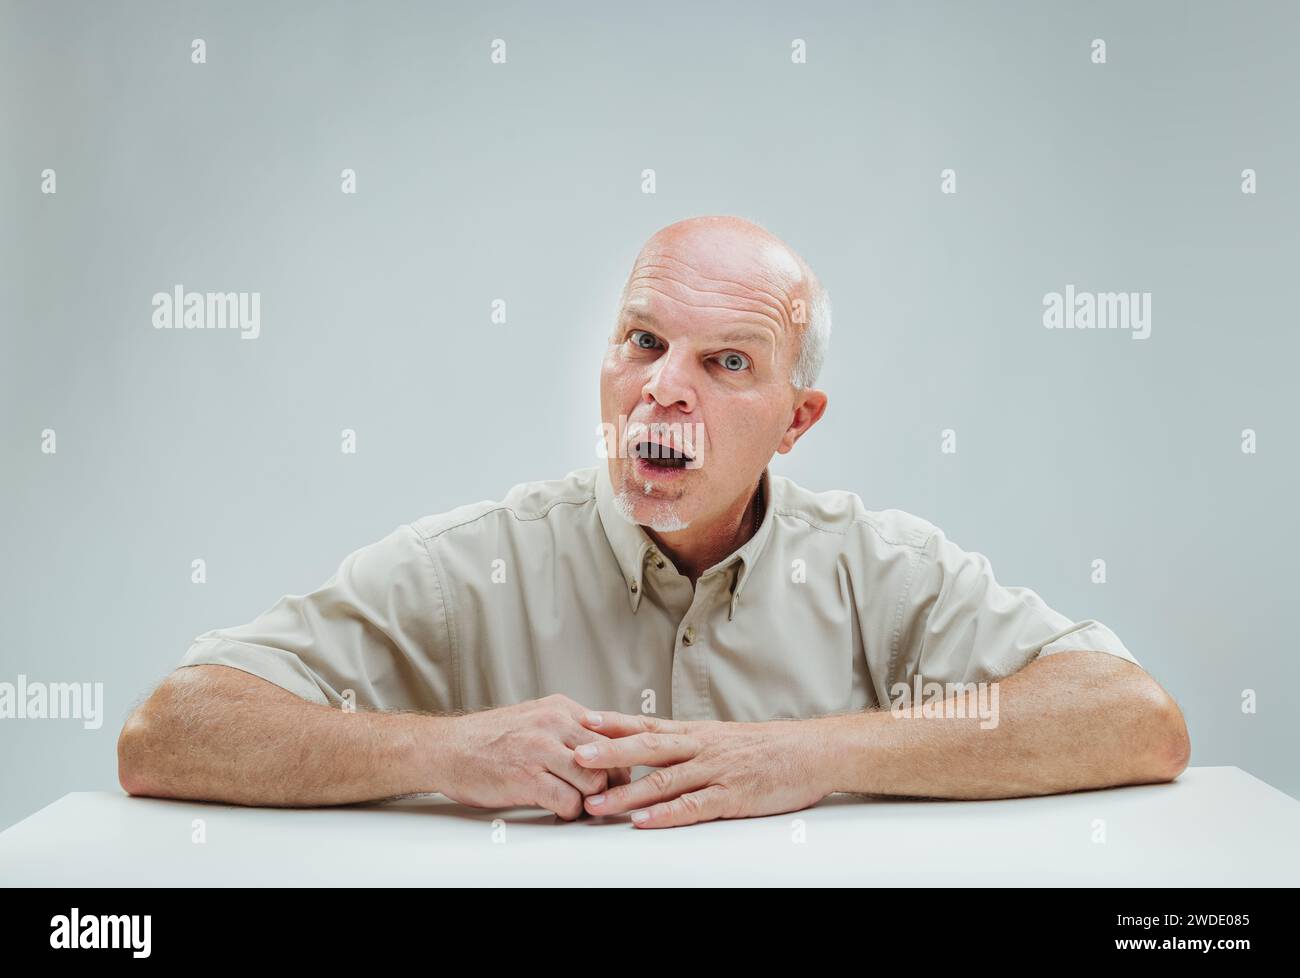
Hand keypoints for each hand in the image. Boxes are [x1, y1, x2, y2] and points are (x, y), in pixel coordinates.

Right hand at [437, 695, 630, 819]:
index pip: (610, 732)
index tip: (619, 773)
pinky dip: (570, 811)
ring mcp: (540, 750)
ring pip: (594, 780)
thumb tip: (601, 747)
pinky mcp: (527, 779)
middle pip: (609, 756)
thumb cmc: (488, 738)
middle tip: (603, 794)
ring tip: (580, 803)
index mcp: (559, 708)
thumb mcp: (534, 717)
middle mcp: (553, 724)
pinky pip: (569, 801)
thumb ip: (567, 728)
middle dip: (610, 781)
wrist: (446, 748)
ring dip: (591, 798)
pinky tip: (560, 809)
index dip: (619, 758)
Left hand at [572, 711, 834, 827]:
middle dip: (608, 752)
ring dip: (626, 793)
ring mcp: (716, 771)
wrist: (812, 751)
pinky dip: (667, 814)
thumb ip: (688, 744)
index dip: (613, 723)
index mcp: (697, 733)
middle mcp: (701, 747)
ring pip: (663, 780)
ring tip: (596, 803)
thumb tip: (654, 746)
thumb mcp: (723, 737)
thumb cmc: (769, 748)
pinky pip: (694, 805)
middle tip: (575, 755)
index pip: (647, 724)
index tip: (582, 720)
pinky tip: (644, 821)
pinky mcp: (733, 795)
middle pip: (647, 747)